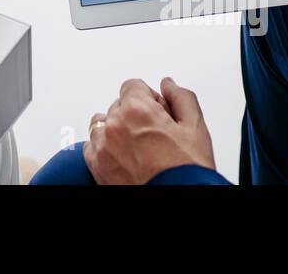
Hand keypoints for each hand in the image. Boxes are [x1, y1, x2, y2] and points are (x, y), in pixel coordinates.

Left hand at [84, 77, 214, 184]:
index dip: (149, 98)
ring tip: (138, 147)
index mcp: (137, 110)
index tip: (157, 112)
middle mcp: (115, 125)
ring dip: (117, 129)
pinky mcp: (96, 166)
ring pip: (102, 123)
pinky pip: (91, 145)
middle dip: (135, 114)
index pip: (132, 85)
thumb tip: (168, 85)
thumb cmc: (186, 172)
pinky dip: (104, 148)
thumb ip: (181, 98)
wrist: (178, 203)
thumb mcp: (195, 129)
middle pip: (119, 105)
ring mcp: (102, 146)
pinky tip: (124, 157)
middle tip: (154, 134)